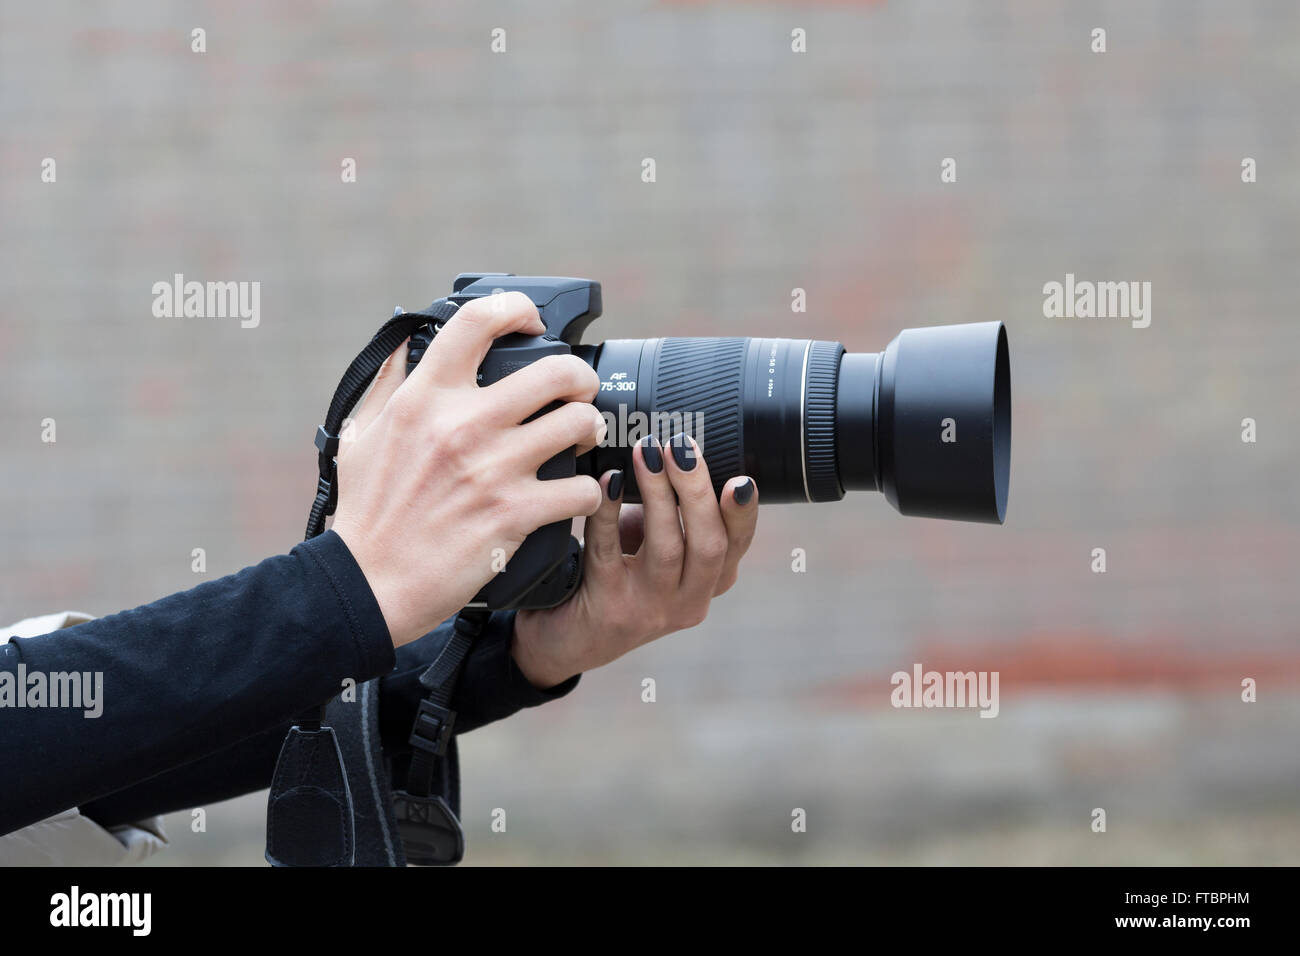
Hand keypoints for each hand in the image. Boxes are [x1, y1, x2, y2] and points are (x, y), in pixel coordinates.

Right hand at [331, 292, 605, 647]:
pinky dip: (589, 492)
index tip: (532, 324)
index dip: (517, 310)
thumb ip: (390, 381)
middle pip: (555, 371)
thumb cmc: (367, 511)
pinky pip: (582, 489)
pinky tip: (578, 495)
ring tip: (582, 439)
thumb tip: (409, 338)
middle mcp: (462, 424)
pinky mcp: (514, 514)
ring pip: (578, 423)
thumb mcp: (362, 433)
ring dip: (589, 430)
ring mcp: (492, 469)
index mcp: (425, 397)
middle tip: (578, 392)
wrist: (368, 584)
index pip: (479, 321)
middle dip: (579, 378)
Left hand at [513, 432, 758, 687]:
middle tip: (680, 446)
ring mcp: (650, 610)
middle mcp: (689, 601)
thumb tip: (672, 447)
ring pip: (666, 548)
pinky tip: (606, 482)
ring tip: (646, 451)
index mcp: (709, 581)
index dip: (743, 512)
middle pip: (709, 546)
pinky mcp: (609, 608)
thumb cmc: (617, 574)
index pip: (738, 544)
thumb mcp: (655, 543)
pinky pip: (608, 552)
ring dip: (657, 494)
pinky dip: (608, 512)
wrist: (566, 637)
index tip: (741, 477)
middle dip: (697, 491)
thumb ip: (672, 509)